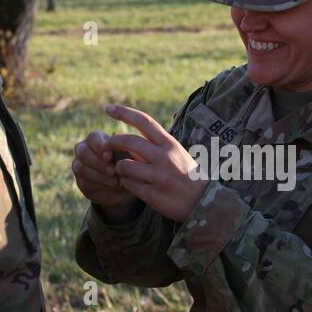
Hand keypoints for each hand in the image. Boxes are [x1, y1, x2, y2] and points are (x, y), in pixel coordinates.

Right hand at [72, 129, 138, 218]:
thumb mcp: (131, 156)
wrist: (125, 185)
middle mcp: (83, 150)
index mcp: (96, 139)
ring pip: (81, 168)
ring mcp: (79, 166)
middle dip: (98, 162)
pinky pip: (84, 182)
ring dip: (99, 175)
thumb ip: (127, 152)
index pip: (92, 138)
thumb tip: (128, 151)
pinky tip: (112, 186)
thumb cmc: (128, 164)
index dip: (100, 147)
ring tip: (115, 181)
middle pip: (83, 152)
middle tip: (113, 171)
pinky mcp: (81, 182)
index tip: (110, 156)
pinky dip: (99, 184)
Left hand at [104, 103, 207, 223]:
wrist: (204, 202)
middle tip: (107, 146)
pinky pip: (128, 185)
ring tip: (123, 172)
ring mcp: (158, 177)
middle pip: (128, 141)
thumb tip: (129, 140)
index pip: (144, 121)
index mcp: (170, 144)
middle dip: (113, 142)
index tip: (109, 108)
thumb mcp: (177, 154)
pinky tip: (131, 185)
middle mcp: (164, 158)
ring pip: (124, 165)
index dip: (124, 112)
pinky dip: (126, 184)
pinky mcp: (153, 195)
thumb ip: (155, 146)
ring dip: (119, 168)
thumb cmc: (187, 175)